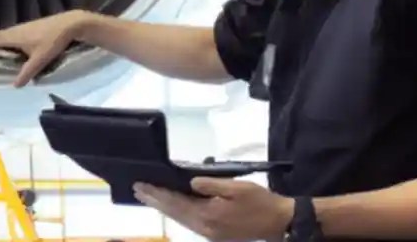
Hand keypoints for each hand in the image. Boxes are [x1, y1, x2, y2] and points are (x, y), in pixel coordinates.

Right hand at [0, 10, 90, 86]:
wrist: (70, 24)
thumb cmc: (54, 40)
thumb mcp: (41, 58)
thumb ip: (27, 72)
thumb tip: (14, 85)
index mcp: (13, 36)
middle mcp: (14, 31)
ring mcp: (21, 29)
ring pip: (3, 37)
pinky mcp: (28, 31)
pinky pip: (10, 38)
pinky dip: (3, 42)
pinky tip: (4, 49)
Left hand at [133, 177, 293, 241]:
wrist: (278, 222)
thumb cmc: (259, 201)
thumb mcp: (236, 188)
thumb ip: (210, 185)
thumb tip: (190, 183)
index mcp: (208, 215)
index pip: (175, 203)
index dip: (157, 193)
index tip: (141, 185)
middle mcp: (204, 228)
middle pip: (174, 213)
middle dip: (155, 201)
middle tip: (137, 190)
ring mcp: (209, 233)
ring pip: (180, 219)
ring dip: (164, 207)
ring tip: (149, 197)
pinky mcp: (214, 234)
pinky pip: (189, 222)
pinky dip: (177, 213)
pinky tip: (172, 207)